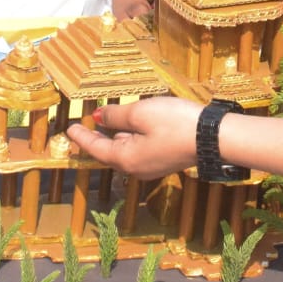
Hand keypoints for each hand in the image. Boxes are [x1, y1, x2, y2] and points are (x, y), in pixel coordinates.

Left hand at [66, 98, 201, 180]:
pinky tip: (130, 128)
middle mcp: (136, 168)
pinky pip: (138, 150)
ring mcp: (151, 167)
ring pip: (125, 151)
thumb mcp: (141, 114)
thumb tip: (99, 118)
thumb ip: (117, 117)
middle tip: (83, 128)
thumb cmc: (174, 123)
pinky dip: (129, 139)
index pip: (96, 148)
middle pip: (109, 152)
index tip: (69, 128)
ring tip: (104, 124)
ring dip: (113, 138)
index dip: (82, 136)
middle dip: (96, 139)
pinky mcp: (164, 161)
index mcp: (126, 158)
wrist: (213, 137)